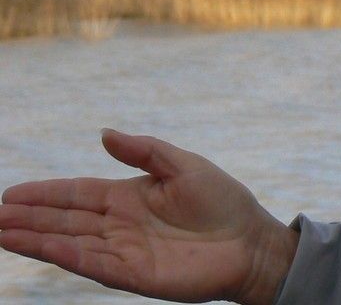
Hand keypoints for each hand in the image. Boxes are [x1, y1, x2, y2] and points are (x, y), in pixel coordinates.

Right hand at [0, 129, 297, 304]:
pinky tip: (40, 247)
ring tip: (0, 232)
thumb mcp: (183, 165)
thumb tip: (104, 133)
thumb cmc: (222, 200)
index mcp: (128, 195)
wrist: (249, 241)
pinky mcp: (133, 274)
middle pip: (63, 219)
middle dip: (27, 217)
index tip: (10, 193)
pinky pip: (92, 263)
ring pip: (69, 242)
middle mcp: (118, 224)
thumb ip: (144, 151)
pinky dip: (65, 255)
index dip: (44, 193)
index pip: (76, 193)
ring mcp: (123, 250)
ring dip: (34, 238)